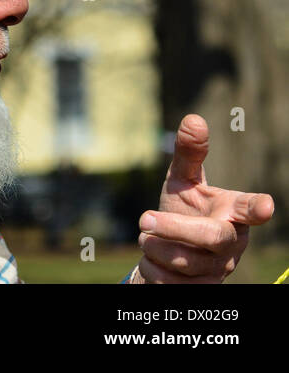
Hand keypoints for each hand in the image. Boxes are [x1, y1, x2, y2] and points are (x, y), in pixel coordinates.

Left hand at [130, 114, 273, 282]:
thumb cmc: (184, 208)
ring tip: (150, 237)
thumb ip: (189, 154)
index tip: (265, 206)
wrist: (169, 250)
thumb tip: (193, 119)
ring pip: (184, 261)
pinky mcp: (203, 288)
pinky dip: (152, 268)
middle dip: (174, 228)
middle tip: (143, 219)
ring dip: (155, 247)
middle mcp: (231, 241)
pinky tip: (154, 260)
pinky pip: (171, 283)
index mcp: (232, 211)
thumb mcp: (182, 180)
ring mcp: (219, 268)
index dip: (257, 208)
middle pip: (211, 237)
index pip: (248, 208)